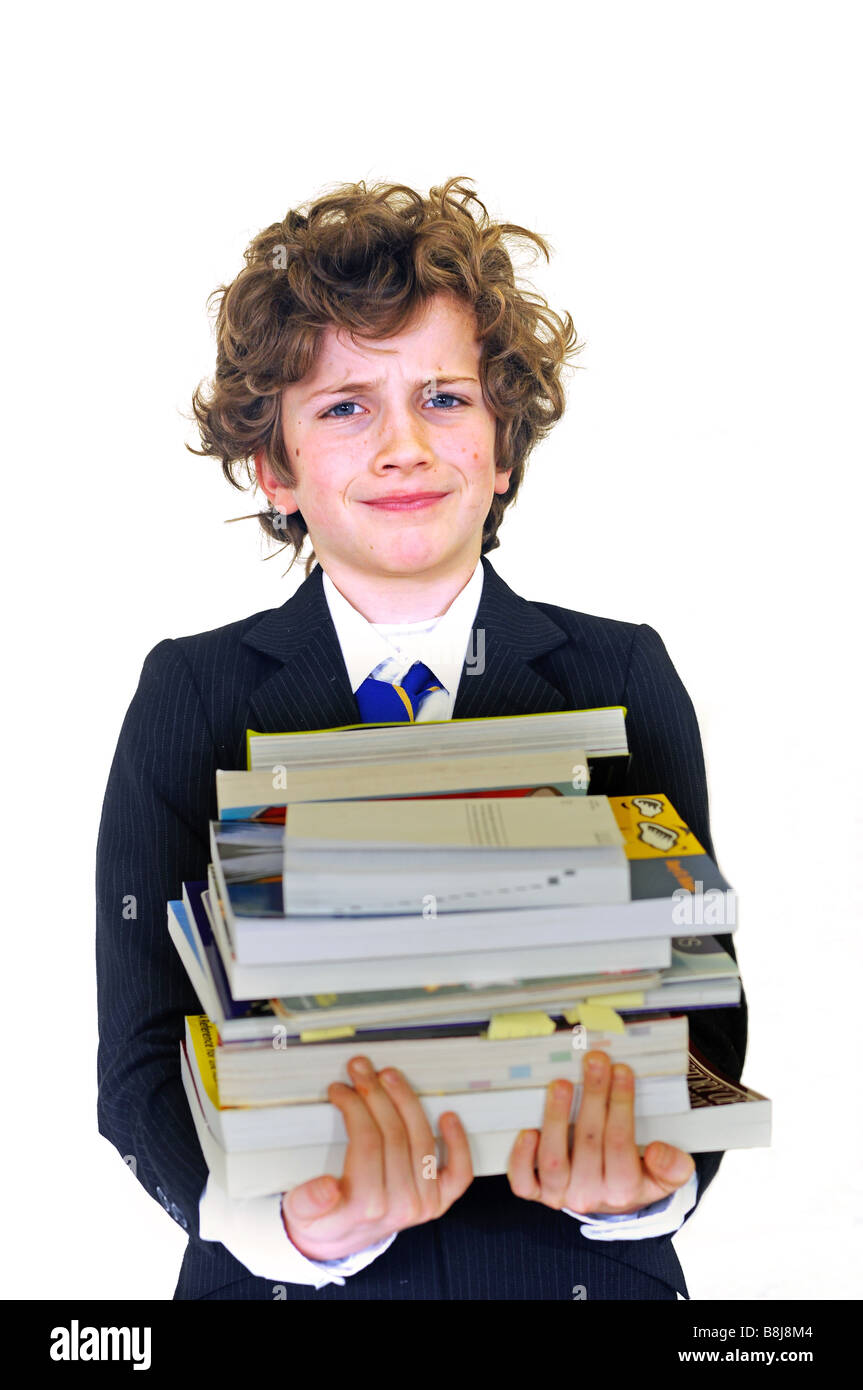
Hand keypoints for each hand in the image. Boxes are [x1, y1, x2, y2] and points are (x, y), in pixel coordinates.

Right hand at [281, 1055, 472, 1261]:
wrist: (340, 1241)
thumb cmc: (323, 1220)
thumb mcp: (299, 1212)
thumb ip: (307, 1200)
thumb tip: (326, 1187)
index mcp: (366, 1207)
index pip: (367, 1142)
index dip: (354, 1107)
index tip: (340, 1089)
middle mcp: (401, 1206)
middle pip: (394, 1135)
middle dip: (374, 1094)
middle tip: (361, 1070)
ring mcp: (423, 1203)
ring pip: (422, 1141)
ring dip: (407, 1101)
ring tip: (389, 1078)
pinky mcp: (438, 1201)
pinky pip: (459, 1172)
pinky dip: (458, 1143)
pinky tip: (448, 1116)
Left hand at [506, 1050, 694, 1215]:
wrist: (609, 1200)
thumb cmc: (636, 1177)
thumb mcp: (665, 1177)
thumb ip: (674, 1167)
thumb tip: (660, 1151)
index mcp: (623, 1189)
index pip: (620, 1143)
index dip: (621, 1105)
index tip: (622, 1071)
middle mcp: (589, 1195)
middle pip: (589, 1143)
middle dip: (593, 1097)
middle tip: (595, 1062)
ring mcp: (560, 1194)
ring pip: (554, 1159)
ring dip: (556, 1117)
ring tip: (561, 1083)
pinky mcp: (536, 1192)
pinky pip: (523, 1181)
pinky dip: (522, 1157)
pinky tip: (526, 1130)